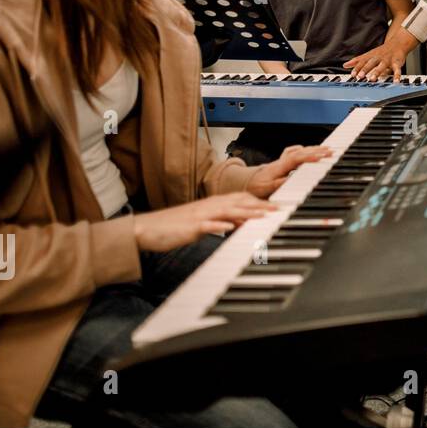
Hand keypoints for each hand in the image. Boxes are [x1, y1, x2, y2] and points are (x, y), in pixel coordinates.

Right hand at [132, 193, 269, 251]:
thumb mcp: (205, 224)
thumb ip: (223, 221)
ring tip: (263, 215)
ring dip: (246, 212)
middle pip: (239, 202)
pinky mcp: (190, 227)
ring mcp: (200, 215)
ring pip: (227, 210)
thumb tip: (242, 223)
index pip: (241, 198)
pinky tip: (230, 227)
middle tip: (280, 209)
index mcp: (213, 204)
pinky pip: (207, 225)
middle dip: (260, 205)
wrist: (147, 229)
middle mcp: (209, 206)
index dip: (260, 201)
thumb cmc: (176, 227)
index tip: (278, 206)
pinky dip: (219, 225)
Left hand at [245, 144, 333, 198]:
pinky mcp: (284, 161)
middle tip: (330, 152)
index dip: (309, 157)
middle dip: (317, 151)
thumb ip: (279, 184)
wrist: (247, 182)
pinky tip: (309, 150)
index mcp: (279, 167)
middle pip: (301, 152)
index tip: (321, 157)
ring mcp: (283, 160)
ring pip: (300, 150)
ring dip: (314, 149)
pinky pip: (296, 152)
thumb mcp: (266, 188)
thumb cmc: (257, 186)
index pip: (296, 158)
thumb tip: (292, 179)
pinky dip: (304, 150)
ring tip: (327, 149)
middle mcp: (282, 161)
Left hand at [344, 28, 418, 79]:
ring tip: (373, 79)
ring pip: (382, 66)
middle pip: (371, 63)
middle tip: (360, 76)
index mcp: (371, 56)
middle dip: (365, 69)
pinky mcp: (397, 62)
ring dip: (377, 72)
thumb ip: (357, 61)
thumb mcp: (368, 55)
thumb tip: (345, 65)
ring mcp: (387, 60)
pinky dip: (397, 76)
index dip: (357, 68)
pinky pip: (397, 69)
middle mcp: (378, 58)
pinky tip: (396, 82)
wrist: (397, 43)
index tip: (352, 74)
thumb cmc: (381, 52)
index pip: (362, 61)